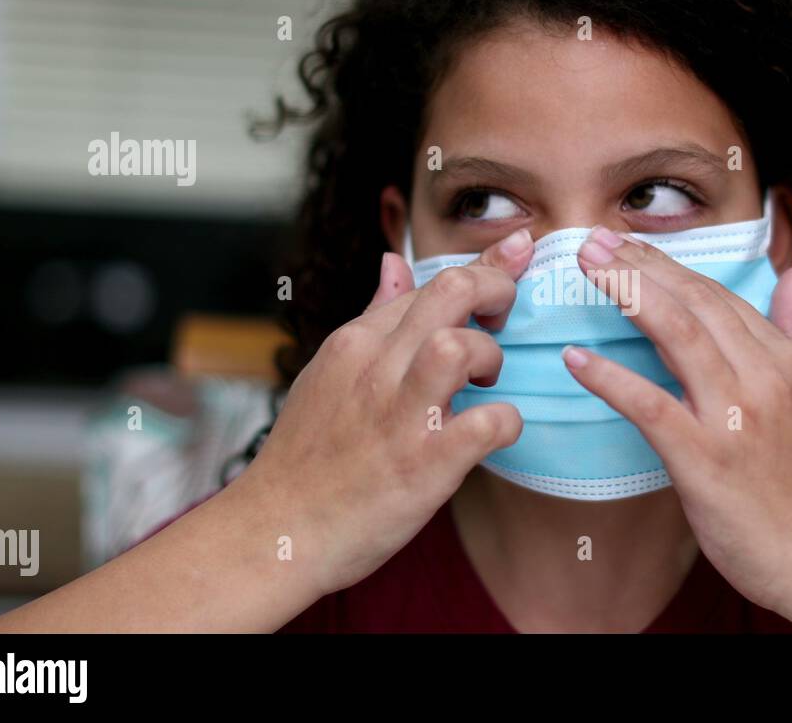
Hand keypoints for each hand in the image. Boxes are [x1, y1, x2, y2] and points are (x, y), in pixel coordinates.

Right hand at [238, 229, 533, 595]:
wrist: (276, 531)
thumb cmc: (307, 457)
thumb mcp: (328, 371)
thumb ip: (371, 316)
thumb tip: (393, 262)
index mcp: (355, 343)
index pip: (428, 280)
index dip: (482, 268)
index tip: (515, 259)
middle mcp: (375, 369)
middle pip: (451, 292)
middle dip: (496, 289)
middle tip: (504, 318)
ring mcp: (399, 416)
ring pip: (460, 347)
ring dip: (490, 356)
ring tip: (487, 379)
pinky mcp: (424, 464)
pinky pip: (488, 423)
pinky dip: (507, 423)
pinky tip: (496, 431)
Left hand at [564, 225, 791, 615]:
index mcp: (784, 360)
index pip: (719, 294)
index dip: (668, 263)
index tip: (628, 241)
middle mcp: (762, 378)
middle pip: (694, 302)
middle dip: (640, 263)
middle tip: (593, 238)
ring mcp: (734, 416)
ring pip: (677, 335)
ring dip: (628, 293)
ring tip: (586, 267)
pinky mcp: (706, 460)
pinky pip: (651, 406)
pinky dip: (612, 377)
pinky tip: (577, 358)